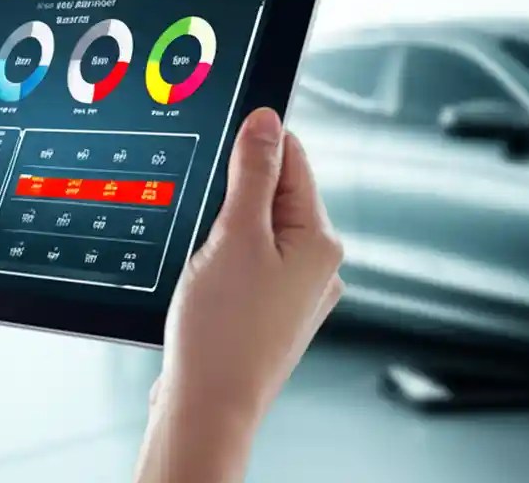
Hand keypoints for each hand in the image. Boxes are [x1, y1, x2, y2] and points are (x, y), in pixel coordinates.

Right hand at [158, 107, 343, 428]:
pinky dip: (222, 265)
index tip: (222, 152)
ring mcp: (295, 293)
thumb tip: (267, 120)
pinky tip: (206, 287)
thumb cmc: (223, 334)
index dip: (252, 148)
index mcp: (321, 241)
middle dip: (234, 200)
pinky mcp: (269, 314)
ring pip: (255, 233)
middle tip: (209, 229)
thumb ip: (252, 172)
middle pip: (274, 196)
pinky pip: (247, 266)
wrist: (206, 409)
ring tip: (207, 268)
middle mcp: (318, 266)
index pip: (294, 159)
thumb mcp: (234, 235)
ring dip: (225, 235)